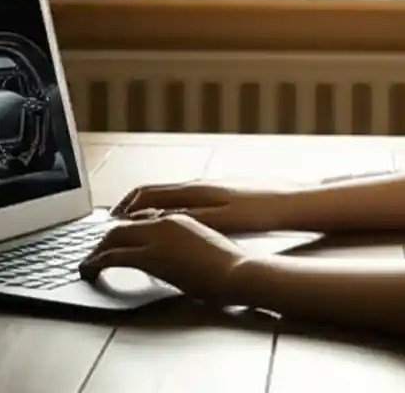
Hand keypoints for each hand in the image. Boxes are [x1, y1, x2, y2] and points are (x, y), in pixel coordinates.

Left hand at [79, 214, 245, 304]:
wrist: (237, 272)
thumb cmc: (228, 265)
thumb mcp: (202, 246)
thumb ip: (182, 245)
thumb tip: (169, 256)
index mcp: (178, 218)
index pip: (139, 220)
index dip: (120, 232)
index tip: (111, 242)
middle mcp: (164, 222)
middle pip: (121, 227)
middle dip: (103, 241)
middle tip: (93, 254)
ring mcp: (157, 236)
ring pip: (113, 238)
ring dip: (97, 251)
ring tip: (88, 264)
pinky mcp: (151, 255)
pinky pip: (114, 255)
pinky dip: (97, 262)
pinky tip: (91, 270)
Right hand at [109, 180, 300, 232]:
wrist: (294, 201)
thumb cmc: (260, 212)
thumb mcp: (220, 220)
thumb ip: (185, 218)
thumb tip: (152, 219)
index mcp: (195, 190)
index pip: (148, 194)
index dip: (126, 207)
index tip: (110, 221)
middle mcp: (200, 183)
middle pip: (156, 190)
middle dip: (133, 204)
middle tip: (117, 221)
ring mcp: (213, 185)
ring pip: (172, 193)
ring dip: (151, 205)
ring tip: (140, 221)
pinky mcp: (225, 191)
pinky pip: (187, 196)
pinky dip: (170, 206)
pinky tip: (177, 218)